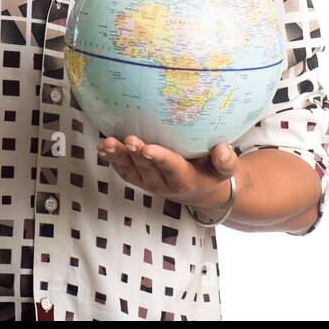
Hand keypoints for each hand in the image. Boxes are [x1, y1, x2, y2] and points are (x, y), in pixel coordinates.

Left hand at [95, 134, 239, 206]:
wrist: (196, 188)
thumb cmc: (210, 172)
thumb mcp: (223, 170)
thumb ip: (225, 162)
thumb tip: (222, 149)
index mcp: (184, 179)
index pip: (171, 167)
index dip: (160, 158)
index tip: (149, 148)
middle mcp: (163, 183)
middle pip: (147, 169)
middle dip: (137, 155)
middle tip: (130, 140)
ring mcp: (147, 181)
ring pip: (130, 170)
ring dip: (118, 157)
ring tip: (107, 144)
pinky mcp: (136, 178)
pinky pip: (122, 170)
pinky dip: (111, 159)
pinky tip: (103, 147)